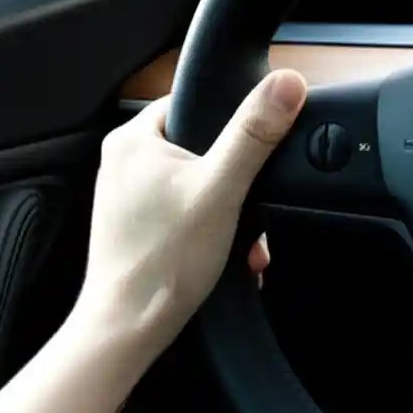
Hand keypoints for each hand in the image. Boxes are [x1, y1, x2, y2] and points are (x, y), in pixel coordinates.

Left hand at [72, 70, 306, 354]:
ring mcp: (130, 197)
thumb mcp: (223, 189)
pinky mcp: (140, 227)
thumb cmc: (164, 261)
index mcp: (134, 138)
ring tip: (245, 243)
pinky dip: (217, 232)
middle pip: (207, 150)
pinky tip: (231, 256)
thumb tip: (287, 83)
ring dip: (235, 215)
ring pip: (204, 187)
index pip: (199, 104)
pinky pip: (191, 214)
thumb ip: (255, 134)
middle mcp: (125, 162)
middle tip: (254, 212)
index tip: (259, 156)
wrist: (130, 328)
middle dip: (242, 186)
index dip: (238, 127)